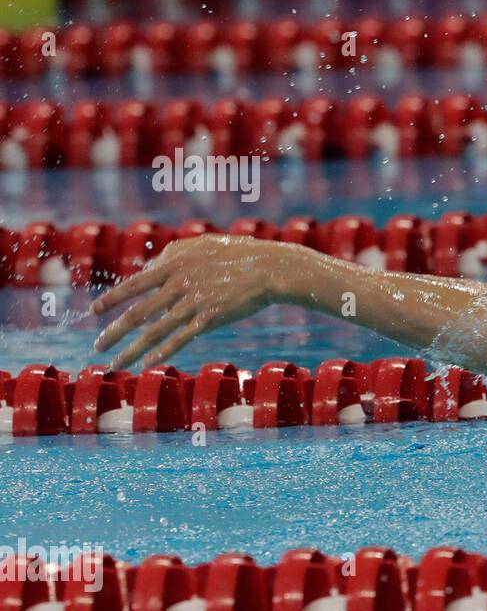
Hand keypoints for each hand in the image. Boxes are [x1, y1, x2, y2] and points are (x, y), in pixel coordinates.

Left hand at [90, 234, 296, 369]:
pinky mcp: (209, 319)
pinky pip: (180, 339)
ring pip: (154, 331)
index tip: (94, 312)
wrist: (267, 268)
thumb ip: (172, 256)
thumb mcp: (199, 246)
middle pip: (137, 313)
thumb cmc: (237, 254)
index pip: (133, 285)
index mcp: (172, 265)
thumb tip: (149, 269)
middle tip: (97, 347)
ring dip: (131, 350)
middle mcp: (177, 285)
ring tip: (114, 363)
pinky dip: (162, 353)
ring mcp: (192, 303)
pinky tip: (147, 364)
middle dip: (113, 332)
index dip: (111, 300)